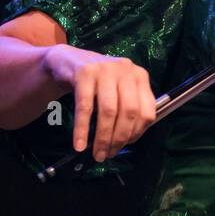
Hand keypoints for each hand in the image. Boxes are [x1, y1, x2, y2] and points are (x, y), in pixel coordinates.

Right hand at [42, 44, 157, 161]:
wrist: (67, 61)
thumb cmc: (96, 82)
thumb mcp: (118, 90)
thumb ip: (127, 109)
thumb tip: (128, 140)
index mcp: (140, 76)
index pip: (147, 110)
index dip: (137, 133)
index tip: (125, 146)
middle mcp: (126, 70)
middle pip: (129, 112)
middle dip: (119, 138)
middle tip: (108, 154)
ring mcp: (106, 69)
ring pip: (109, 111)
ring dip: (103, 137)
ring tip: (97, 153)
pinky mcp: (84, 73)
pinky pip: (85, 107)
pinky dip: (82, 129)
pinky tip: (79, 144)